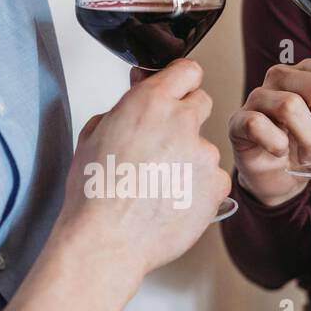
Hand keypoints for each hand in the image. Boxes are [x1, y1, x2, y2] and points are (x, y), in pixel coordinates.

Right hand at [59, 58, 229, 277]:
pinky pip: (213, 180)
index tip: (176, 91)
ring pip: (204, 148)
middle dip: (185, 118)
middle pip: (201, 103)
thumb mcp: (93, 135)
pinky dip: (198, 189)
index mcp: (150, 102)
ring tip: (158, 187)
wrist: (106, 239)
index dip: (180, 82)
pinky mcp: (217, 185)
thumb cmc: (94, 194)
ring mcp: (204, 154)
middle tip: (163, 144)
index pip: (186, 71)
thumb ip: (122, 111)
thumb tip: (133, 104)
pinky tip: (172, 202)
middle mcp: (182, 122)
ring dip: (188, 160)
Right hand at [229, 47, 310, 206]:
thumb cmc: (308, 143)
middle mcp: (280, 77)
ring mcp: (257, 98)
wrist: (283, 176)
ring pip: (290, 106)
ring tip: (308, 148)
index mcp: (307, 70)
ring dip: (309, 137)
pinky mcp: (238, 123)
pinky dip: (277, 144)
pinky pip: (258, 125)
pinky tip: (281, 150)